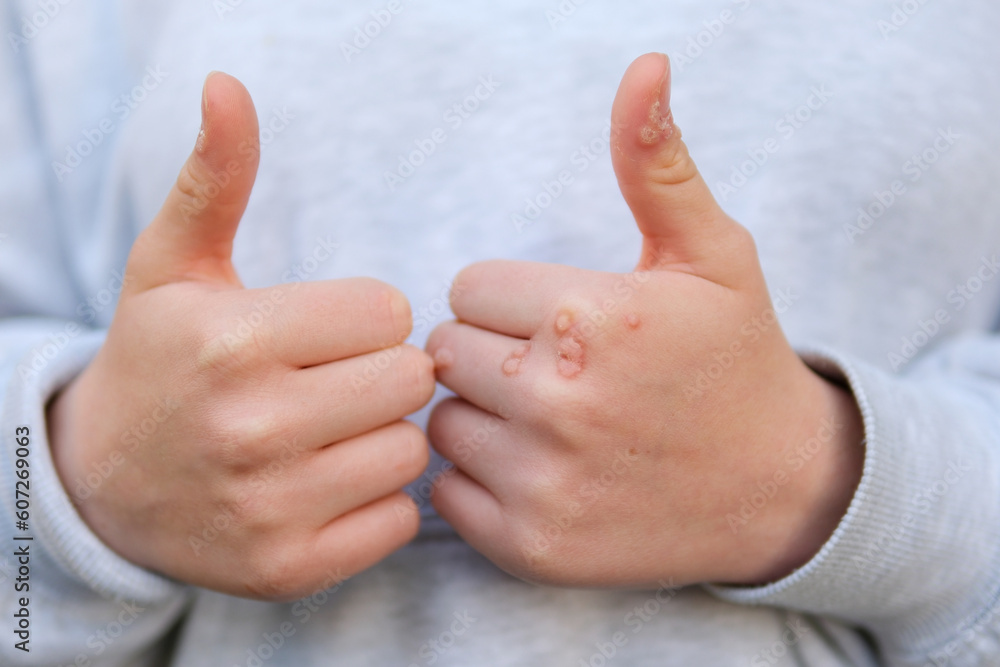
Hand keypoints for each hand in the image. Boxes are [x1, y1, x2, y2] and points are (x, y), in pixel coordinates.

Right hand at [47, 73, 434, 599]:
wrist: (104, 484)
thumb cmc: (159, 359)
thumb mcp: (173, 265)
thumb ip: (216, 178)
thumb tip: (228, 85)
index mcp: (233, 341)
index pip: (388, 311)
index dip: (365, 316)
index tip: (326, 331)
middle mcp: (250, 429)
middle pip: (410, 379)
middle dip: (383, 371)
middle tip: (335, 380)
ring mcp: (270, 509)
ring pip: (411, 450)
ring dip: (384, 434)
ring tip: (332, 429)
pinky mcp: (290, 568)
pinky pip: (399, 518)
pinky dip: (377, 499)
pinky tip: (330, 482)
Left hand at [425, 53, 863, 587]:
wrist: (778, 488)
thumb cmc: (735, 358)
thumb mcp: (712, 254)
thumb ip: (657, 164)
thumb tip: (644, 67)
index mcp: (590, 316)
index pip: (465, 288)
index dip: (511, 302)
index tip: (564, 323)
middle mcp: (559, 401)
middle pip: (446, 352)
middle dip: (491, 354)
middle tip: (559, 372)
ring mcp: (543, 482)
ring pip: (441, 421)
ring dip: (482, 418)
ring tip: (554, 422)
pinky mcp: (530, 547)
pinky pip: (447, 493)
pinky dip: (481, 482)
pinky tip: (545, 472)